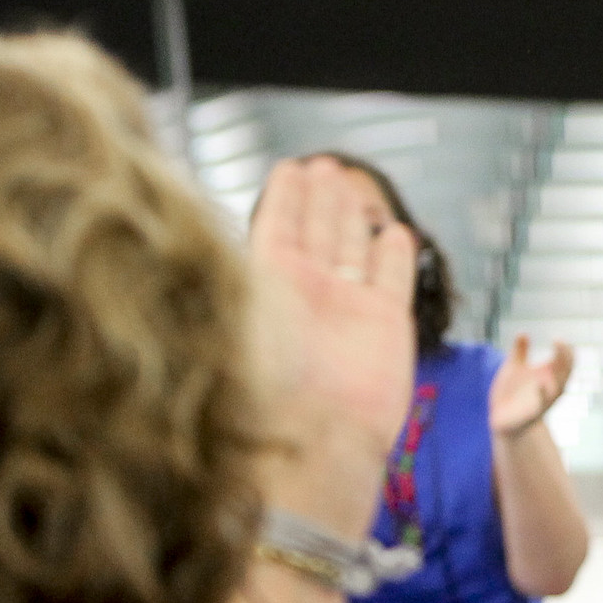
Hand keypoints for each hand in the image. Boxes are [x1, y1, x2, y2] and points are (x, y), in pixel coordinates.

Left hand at [248, 156, 416, 455]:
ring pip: (353, 247)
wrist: (318, 436)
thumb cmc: (267, 382)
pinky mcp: (388, 323)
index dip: (286, 197)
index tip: (290, 168)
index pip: (276, 229)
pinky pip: (395, 277)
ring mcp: (349, 309)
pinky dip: (396, 253)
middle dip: (320, 198)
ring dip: (352, 214)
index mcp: (266, 288)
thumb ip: (237, 266)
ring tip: (351, 183)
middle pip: (317, 232)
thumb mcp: (238, 308)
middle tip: (325, 166)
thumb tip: (206, 232)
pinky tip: (395, 231)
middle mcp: (308, 295)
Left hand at [490, 334, 574, 436]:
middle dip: (565, 357)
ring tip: (557, 357)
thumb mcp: (514, 368)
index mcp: (548, 375)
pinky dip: (542, 395)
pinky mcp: (532, 414)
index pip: (565, 361)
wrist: (501, 418)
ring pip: (558, 389)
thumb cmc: (511, 392)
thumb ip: (520, 352)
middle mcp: (550, 388)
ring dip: (560, 375)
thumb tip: (523, 333)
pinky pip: (541, 405)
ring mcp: (543, 401)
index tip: (558, 337)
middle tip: (559, 341)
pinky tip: (540, 384)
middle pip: (565, 372)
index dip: (565, 349)